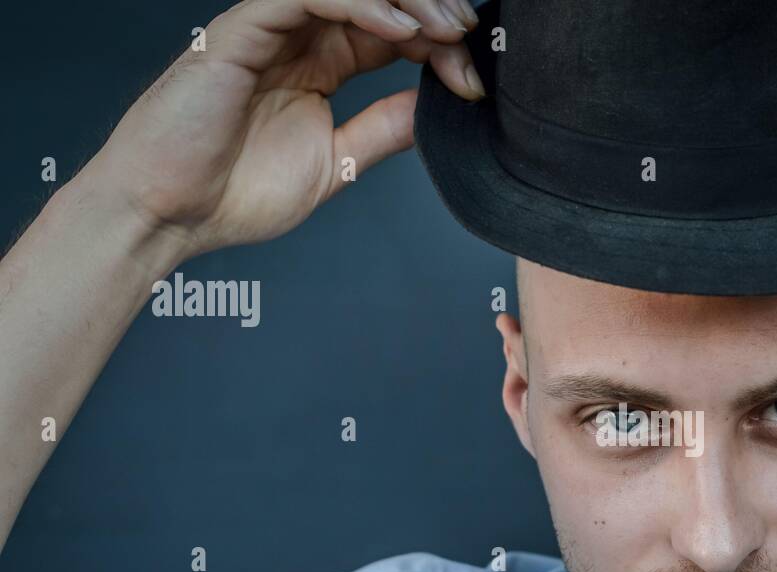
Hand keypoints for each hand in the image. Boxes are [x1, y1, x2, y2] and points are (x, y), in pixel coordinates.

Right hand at [82, 0, 482, 260]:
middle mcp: (298, 39)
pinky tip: (401, 28)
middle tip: (472, 39)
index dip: (439, 45)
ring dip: (407, 0)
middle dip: (434, 12)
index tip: (474, 79)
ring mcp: (270, 29)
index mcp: (319, 66)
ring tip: (448, 29)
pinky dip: (361, 3)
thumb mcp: (337, 164)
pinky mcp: (242, 29)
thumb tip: (436, 112)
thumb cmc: (235, 194)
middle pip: (378, 0)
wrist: (170, 215)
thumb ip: (383, 130)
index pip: (392, 33)